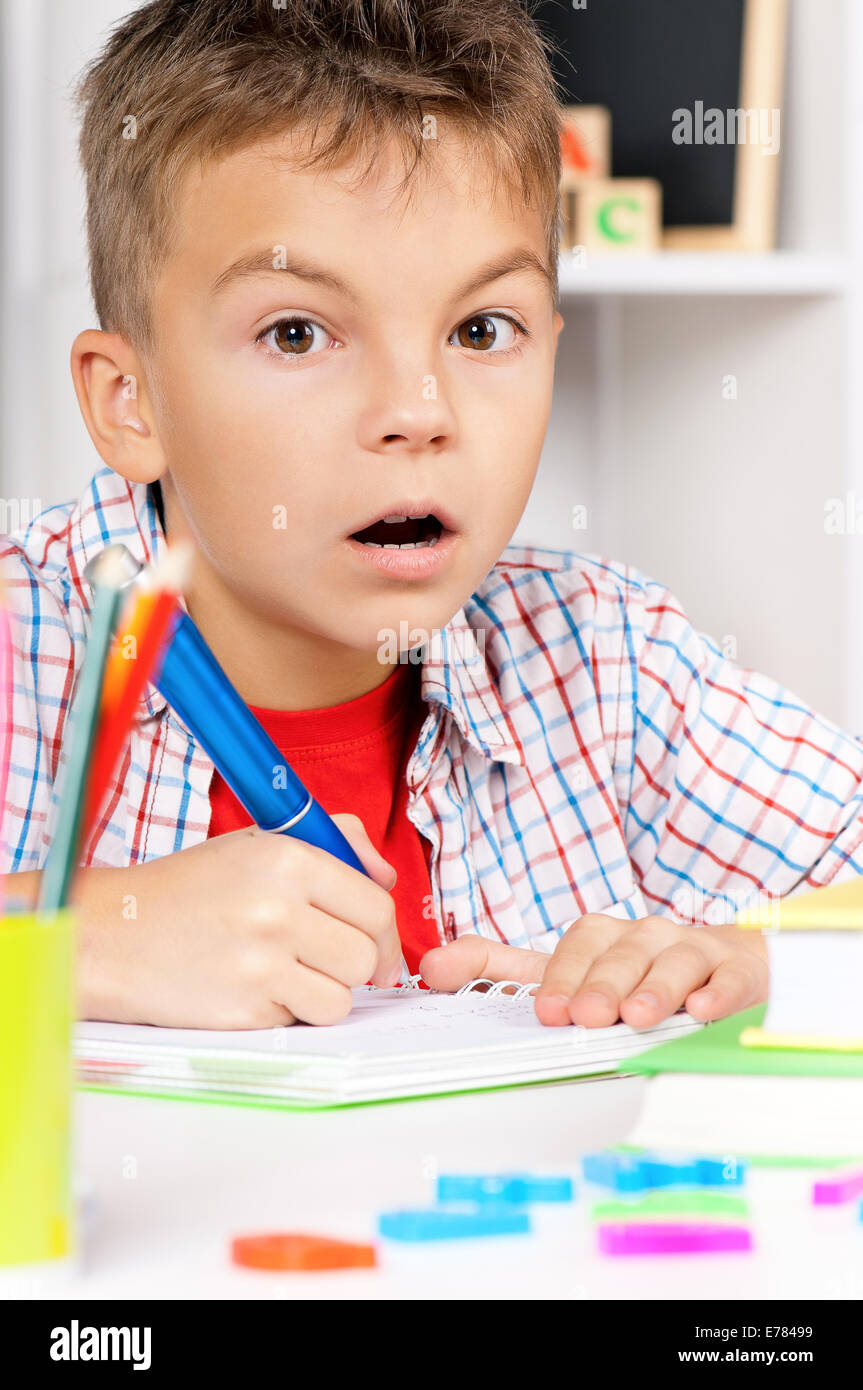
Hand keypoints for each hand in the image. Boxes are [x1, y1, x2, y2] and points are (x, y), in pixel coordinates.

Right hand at [74, 813, 400, 1028]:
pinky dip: (291, 1013)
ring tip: (289, 973)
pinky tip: (260, 990)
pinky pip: (302, 1021)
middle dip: (358, 964)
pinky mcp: (244, 1010)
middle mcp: (278, 909)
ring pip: (342, 996)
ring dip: (325, 992)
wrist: (116, 934)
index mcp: (289, 860)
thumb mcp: (260, 844)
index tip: (377, 945)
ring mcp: (260, 964)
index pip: (376, 905)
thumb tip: (387, 876)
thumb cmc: (192, 889)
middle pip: (366, 956)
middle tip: (329, 960)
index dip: (384, 931)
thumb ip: (337, 844)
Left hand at [419, 914, 768, 1027]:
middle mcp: (645, 936)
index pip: (576, 947)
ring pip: (673, 963)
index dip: (561, 977)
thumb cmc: (633, 973)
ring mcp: (692, 951)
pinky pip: (728, 978)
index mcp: (602, 937)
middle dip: (603, 985)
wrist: (726, 964)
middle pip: (622, 954)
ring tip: (639, 1017)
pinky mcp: (736, 971)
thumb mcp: (565, 971)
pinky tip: (703, 1011)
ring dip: (655, 989)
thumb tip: (428, 966)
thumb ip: (496, 969)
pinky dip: (716, 993)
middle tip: (587, 1017)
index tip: (546, 1011)